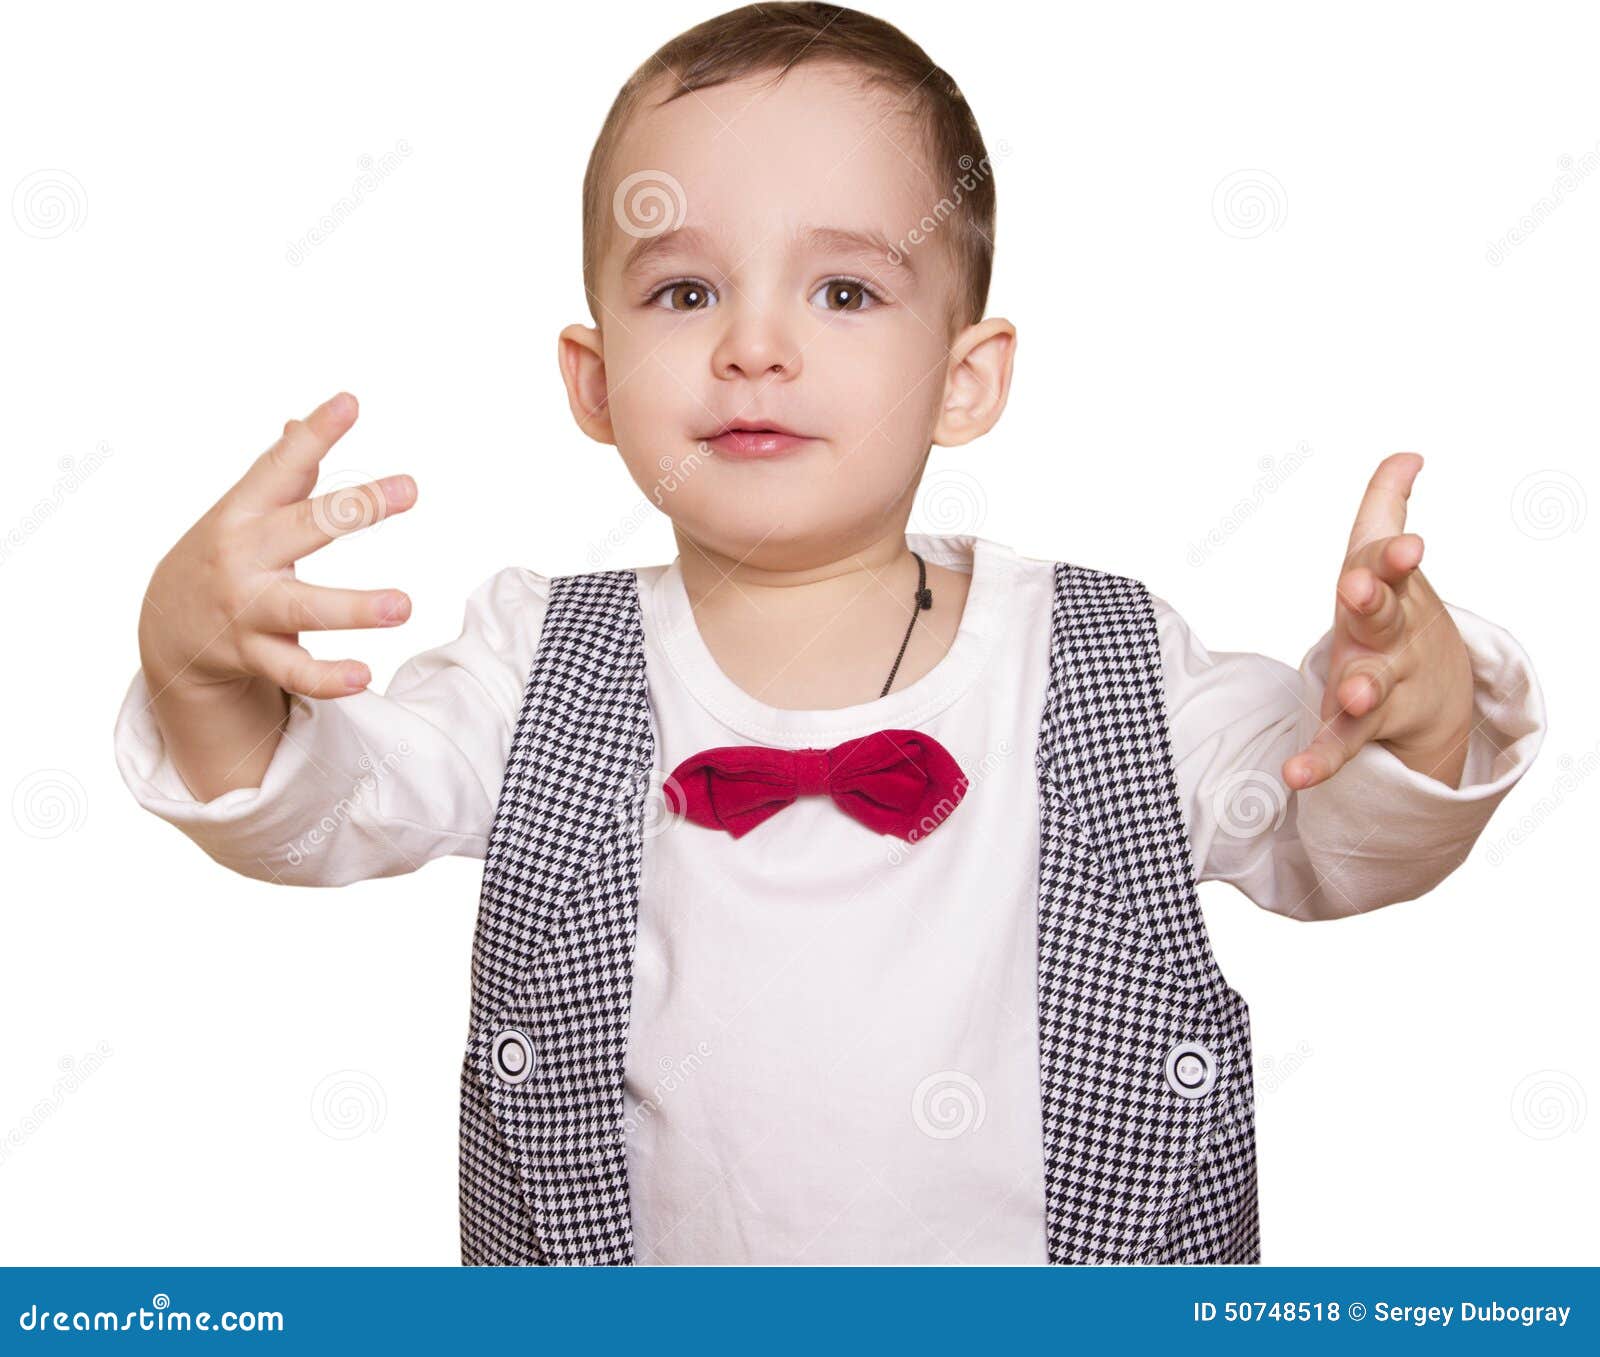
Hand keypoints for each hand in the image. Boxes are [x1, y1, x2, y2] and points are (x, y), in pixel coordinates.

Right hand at [138, 392, 417, 701]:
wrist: (168, 629)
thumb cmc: (226, 555)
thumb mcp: (244, 510)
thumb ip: (280, 471)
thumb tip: (302, 419)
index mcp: (245, 512)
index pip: (281, 466)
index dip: (314, 434)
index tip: (349, 404)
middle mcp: (244, 556)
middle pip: (303, 527)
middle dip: (356, 508)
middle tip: (410, 487)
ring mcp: (247, 608)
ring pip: (304, 607)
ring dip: (355, 607)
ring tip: (403, 606)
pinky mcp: (254, 655)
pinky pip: (294, 672)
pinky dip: (328, 678)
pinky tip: (366, 676)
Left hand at [1282, 453, 1474, 791]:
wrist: (1437, 692)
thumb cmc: (1395, 610)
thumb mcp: (1386, 559)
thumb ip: (1386, 505)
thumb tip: (1407, 454)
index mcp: (1390, 592)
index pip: (1388, 567)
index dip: (1394, 556)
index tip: (1407, 546)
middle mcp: (1390, 637)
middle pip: (1381, 618)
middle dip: (1372, 601)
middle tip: (1358, 589)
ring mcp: (1380, 684)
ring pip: (1370, 686)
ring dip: (1360, 687)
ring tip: (1351, 692)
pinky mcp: (1361, 726)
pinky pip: (1339, 743)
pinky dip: (1320, 760)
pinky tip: (1294, 775)